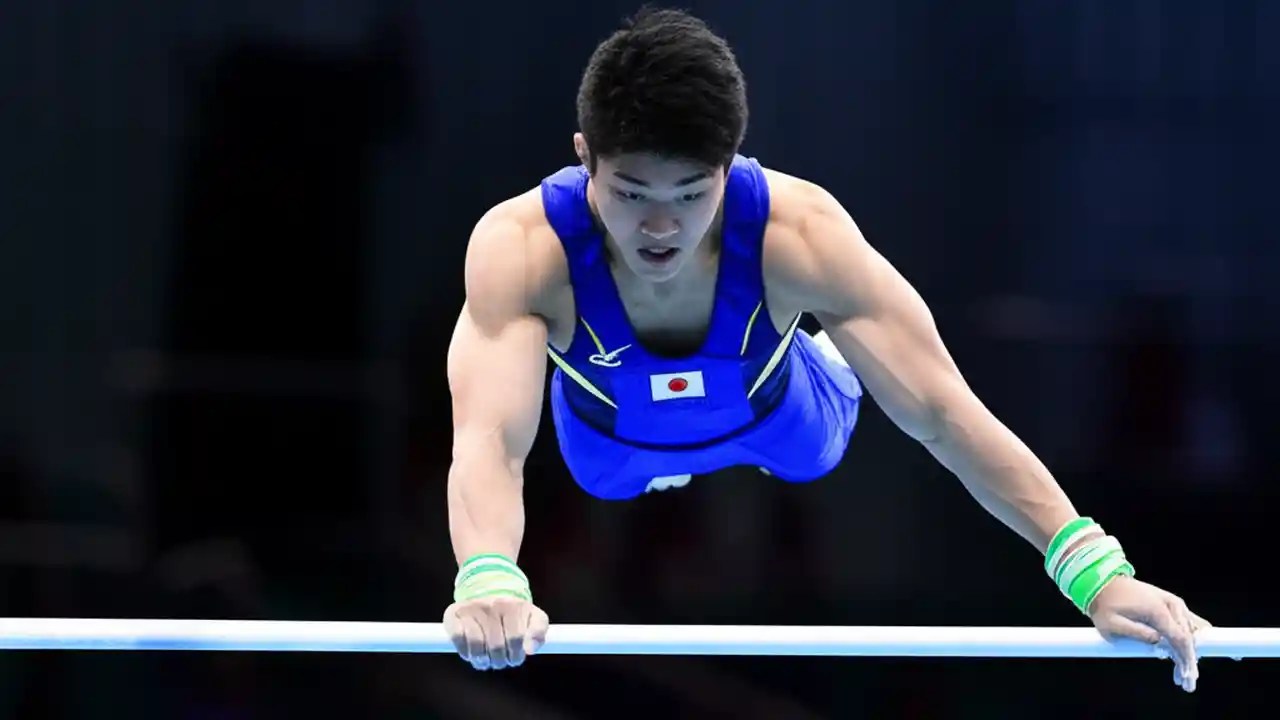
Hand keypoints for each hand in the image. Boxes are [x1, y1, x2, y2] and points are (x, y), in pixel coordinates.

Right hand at [443, 596, 548, 669]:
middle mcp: (491, 604)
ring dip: (482, 660)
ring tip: (486, 661)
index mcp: (512, 606)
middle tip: (500, 661)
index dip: (515, 655)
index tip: (515, 658)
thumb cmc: (512, 612)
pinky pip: (458, 638)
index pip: (515, 639)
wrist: (486, 589)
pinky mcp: (453, 614)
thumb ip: (539, 632)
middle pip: (496, 646)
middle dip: (499, 661)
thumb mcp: (532, 617)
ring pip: (477, 645)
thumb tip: (530, 650)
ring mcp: (471, 608)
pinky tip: (471, 654)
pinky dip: (464, 652)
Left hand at [1088, 576, 1210, 691]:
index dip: (1186, 659)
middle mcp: (1171, 605)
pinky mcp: (1170, 604)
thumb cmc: (1106, 605)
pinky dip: (1187, 640)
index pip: (1181, 639)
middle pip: (1188, 638)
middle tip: (1187, 684)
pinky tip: (1186, 655)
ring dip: (1188, 653)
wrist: (1103, 583)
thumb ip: (1137, 633)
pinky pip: (1186, 623)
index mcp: (1158, 610)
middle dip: (1188, 662)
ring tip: (1182, 674)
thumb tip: (1159, 642)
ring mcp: (1173, 603)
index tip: (1187, 677)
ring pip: (1190, 632)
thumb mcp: (1113, 623)